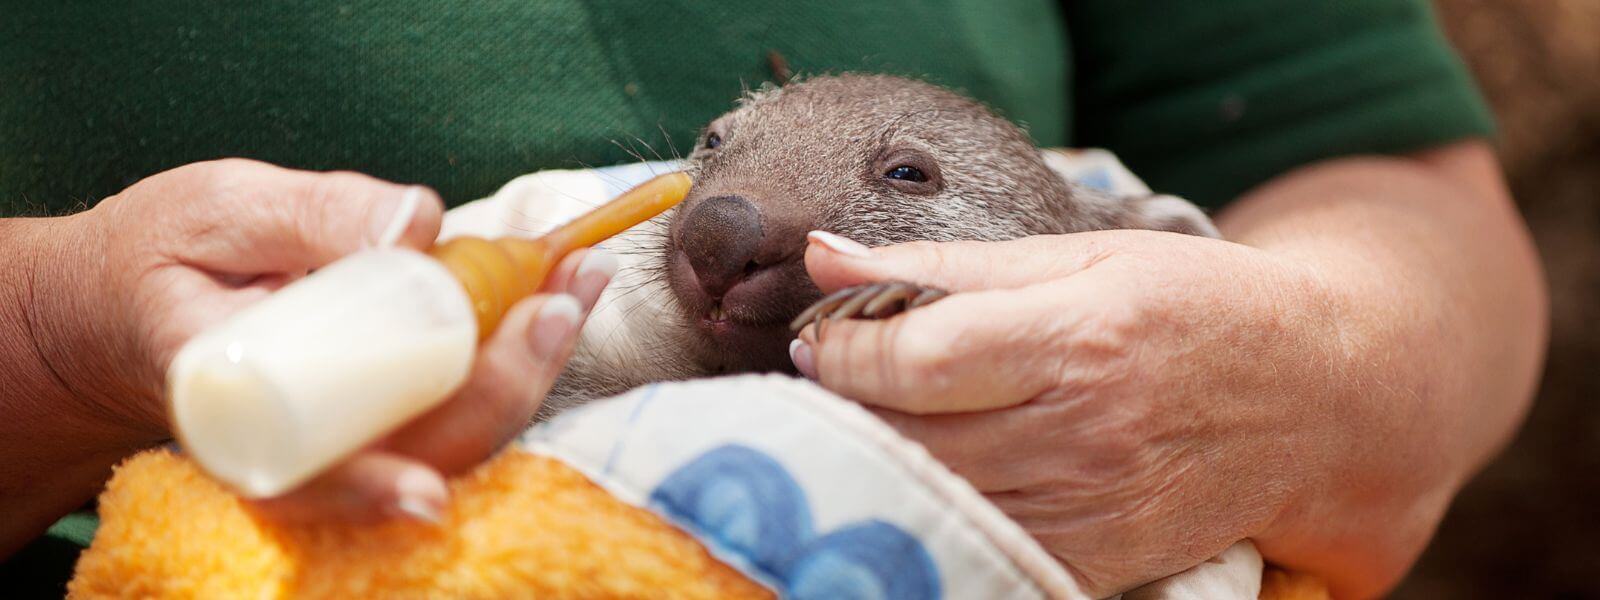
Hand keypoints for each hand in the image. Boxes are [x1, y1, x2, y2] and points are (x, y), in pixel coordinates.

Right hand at [23, 158, 611, 521]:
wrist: (129, 309)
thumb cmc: (161, 257)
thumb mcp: (217, 210)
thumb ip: (311, 214)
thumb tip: (418, 223)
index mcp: (230, 410)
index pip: (309, 471)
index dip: (370, 486)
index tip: (425, 494)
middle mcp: (293, 449)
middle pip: (415, 453)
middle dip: (502, 384)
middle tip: (562, 301)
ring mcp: (345, 444)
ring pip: (453, 439)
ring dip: (530, 365)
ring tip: (582, 282)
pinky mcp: (383, 421)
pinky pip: (460, 410)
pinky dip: (517, 356)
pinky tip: (559, 297)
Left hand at [788, 230, 1347, 595]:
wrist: (1318, 397)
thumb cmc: (1190, 306)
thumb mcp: (1080, 255)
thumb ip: (945, 264)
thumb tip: (824, 254)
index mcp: (1075, 338)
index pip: (914, 362)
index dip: (843, 352)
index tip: (821, 339)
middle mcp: (1081, 433)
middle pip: (911, 439)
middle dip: (845, 411)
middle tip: (829, 387)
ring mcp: (1090, 511)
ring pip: (936, 502)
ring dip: (881, 467)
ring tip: (873, 429)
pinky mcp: (1101, 565)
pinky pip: (986, 555)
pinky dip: (941, 522)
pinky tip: (933, 484)